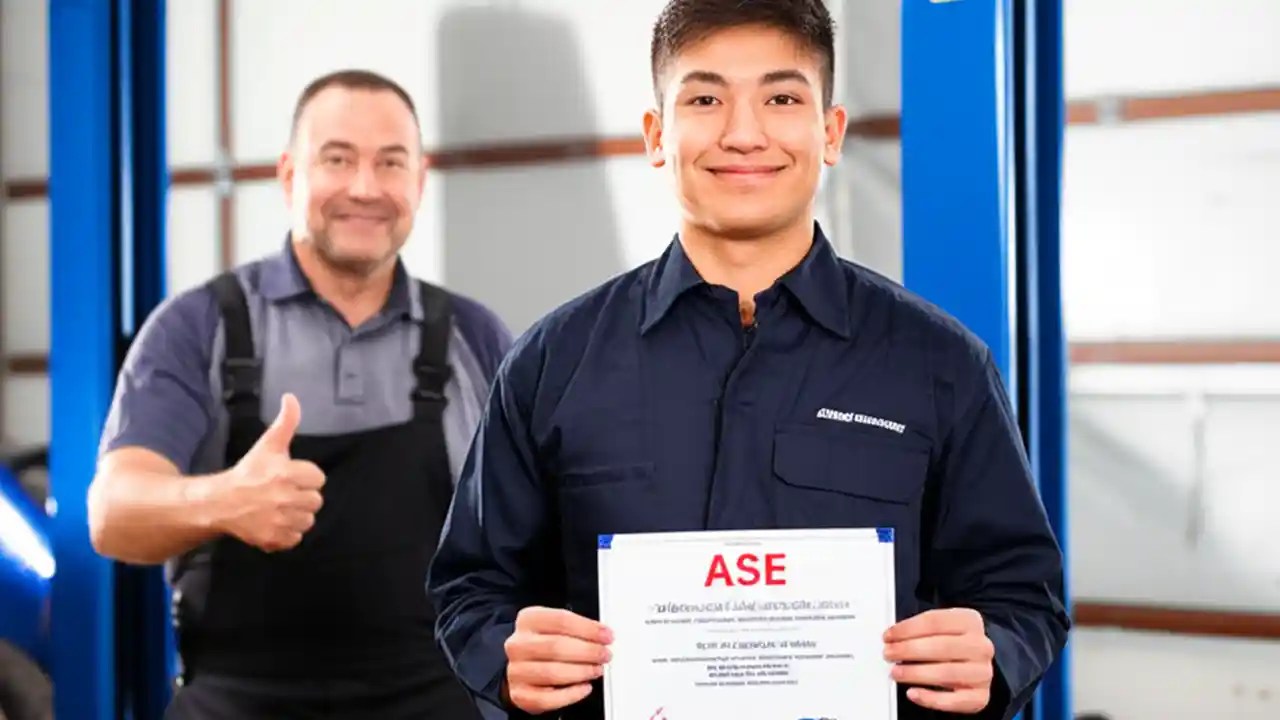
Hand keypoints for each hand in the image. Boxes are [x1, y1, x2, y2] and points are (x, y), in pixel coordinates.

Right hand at [211, 393, 325, 551]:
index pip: (318, 478)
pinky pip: (296, 539)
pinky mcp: (273, 539)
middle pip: (316, 501)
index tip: (289, 476)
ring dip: (297, 516)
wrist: (220, 503)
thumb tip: (291, 397)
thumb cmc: (248, 472)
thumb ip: (286, 422)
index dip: (305, 477)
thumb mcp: (268, 445)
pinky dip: (287, 533)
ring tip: (279, 508)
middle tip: (283, 493)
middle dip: (302, 496)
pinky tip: (275, 522)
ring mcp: (278, 520)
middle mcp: (284, 498)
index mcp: (286, 473)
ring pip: (308, 521)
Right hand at [503, 606, 612, 713]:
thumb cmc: (543, 646)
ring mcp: (517, 671)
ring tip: (596, 670)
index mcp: (528, 620)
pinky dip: (571, 694)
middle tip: (604, 654)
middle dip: (587, 651)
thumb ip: (577, 628)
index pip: (560, 620)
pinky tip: (584, 687)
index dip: (588, 628)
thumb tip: (602, 635)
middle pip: (556, 646)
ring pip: (552, 672)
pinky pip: (548, 698)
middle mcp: (518, 645)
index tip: (606, 635)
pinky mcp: (520, 695)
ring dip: (581, 672)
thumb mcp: (555, 627)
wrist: (523, 668)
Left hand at [883, 608, 994, 713]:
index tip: (889, 635)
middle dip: (909, 650)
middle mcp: (980, 646)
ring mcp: (982, 672)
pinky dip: (930, 698)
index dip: (907, 629)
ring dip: (915, 673)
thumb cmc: (952, 643)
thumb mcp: (941, 627)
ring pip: (946, 673)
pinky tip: (913, 693)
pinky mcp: (979, 696)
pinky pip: (953, 701)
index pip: (935, 621)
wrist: (975, 664)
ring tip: (896, 672)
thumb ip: (920, 629)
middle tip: (888, 653)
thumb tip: (892, 637)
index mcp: (970, 621)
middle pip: (941, 646)